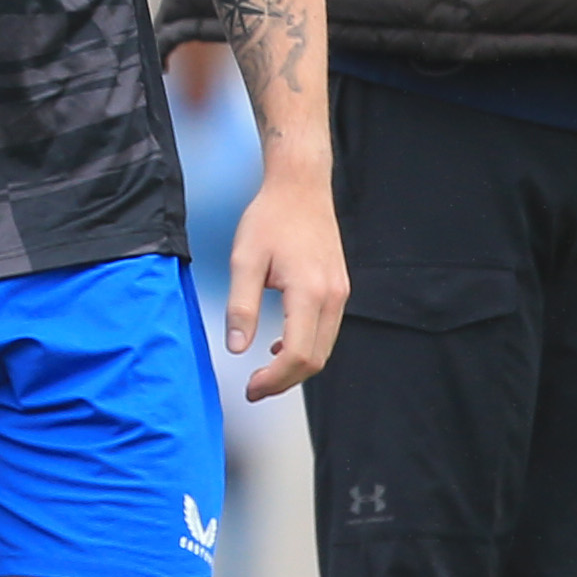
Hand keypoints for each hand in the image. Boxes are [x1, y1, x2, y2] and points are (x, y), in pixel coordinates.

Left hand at [228, 155, 347, 401]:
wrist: (300, 188)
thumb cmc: (271, 218)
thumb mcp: (244, 260)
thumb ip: (241, 306)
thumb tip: (237, 346)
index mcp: (309, 292)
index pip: (298, 355)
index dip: (274, 380)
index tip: (250, 388)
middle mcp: (332, 297)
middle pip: (316, 359)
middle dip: (285, 382)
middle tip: (254, 388)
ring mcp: (339, 293)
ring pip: (324, 348)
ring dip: (296, 368)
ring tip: (264, 374)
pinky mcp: (338, 288)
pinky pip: (326, 331)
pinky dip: (305, 347)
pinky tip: (279, 347)